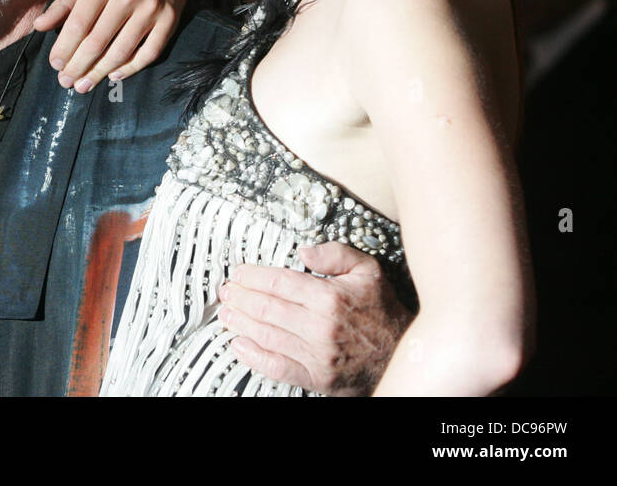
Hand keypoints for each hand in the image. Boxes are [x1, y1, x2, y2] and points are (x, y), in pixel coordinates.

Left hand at [33, 0, 196, 91]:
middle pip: (98, 41)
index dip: (64, 48)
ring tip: (84, 85)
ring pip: (122, 51)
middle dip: (78, 66)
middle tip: (66, 82)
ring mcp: (152, 7)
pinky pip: (150, 52)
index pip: (78, 24)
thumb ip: (64, 2)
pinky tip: (114, 75)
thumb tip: (39, 27)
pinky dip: (131, 68)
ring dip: (100, 73)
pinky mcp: (170, 18)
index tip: (55, 64)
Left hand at [216, 242, 413, 394]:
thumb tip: (303, 252)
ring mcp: (317, 355)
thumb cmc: (382, 311)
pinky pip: (276, 366)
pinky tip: (238, 344)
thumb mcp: (368, 271)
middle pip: (266, 308)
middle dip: (240, 297)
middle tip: (226, 291)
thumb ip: (335, 254)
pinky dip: (253, 356)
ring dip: (240, 322)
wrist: (403, 354)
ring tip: (226, 312)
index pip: (278, 283)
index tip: (239, 273)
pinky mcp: (316, 377)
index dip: (252, 276)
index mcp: (329, 298)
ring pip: (266, 335)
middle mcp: (320, 327)